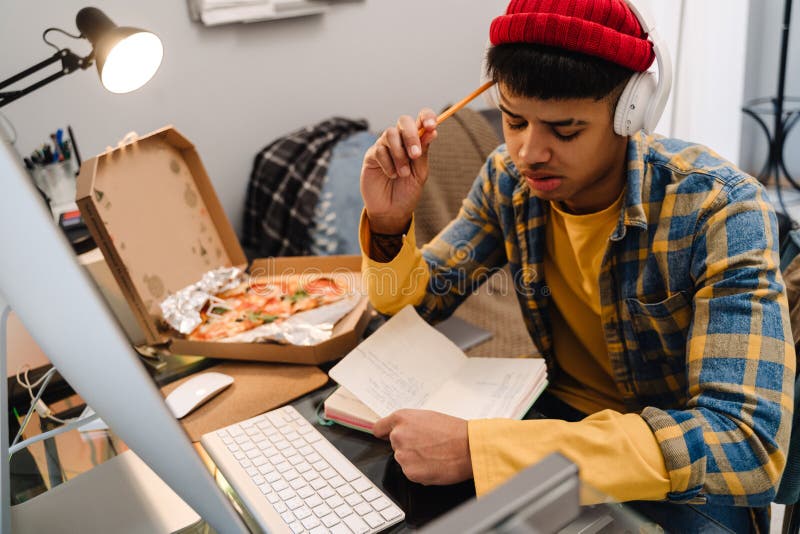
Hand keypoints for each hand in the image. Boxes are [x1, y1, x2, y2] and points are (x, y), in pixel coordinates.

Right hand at [360, 109, 437, 233]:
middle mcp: (400, 140)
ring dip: (399, 155)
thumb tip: (432, 131)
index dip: (427, 117)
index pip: (421, 119)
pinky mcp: (371, 155)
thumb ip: (423, 153)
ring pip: (390, 134)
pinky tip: (391, 175)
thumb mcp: (420, 173)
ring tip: (403, 174)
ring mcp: (384, 146)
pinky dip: (388, 164)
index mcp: (416, 141)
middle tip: (415, 155)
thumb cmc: (408, 191)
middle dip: (411, 136)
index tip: (432, 126)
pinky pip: (379, 150)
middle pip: (404, 121)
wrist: (392, 210)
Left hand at [373, 409, 472, 484]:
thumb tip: (402, 431)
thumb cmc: (454, 431)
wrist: (469, 447)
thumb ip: (410, 424)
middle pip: (395, 446)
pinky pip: (411, 473)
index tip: (384, 437)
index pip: (379, 428)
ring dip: (414, 460)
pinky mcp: (410, 472)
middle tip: (426, 446)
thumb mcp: (428, 417)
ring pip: (403, 460)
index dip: (384, 433)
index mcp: (402, 418)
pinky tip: (434, 464)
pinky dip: (421, 472)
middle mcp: (398, 435)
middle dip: (407, 447)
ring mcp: (403, 455)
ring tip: (433, 455)